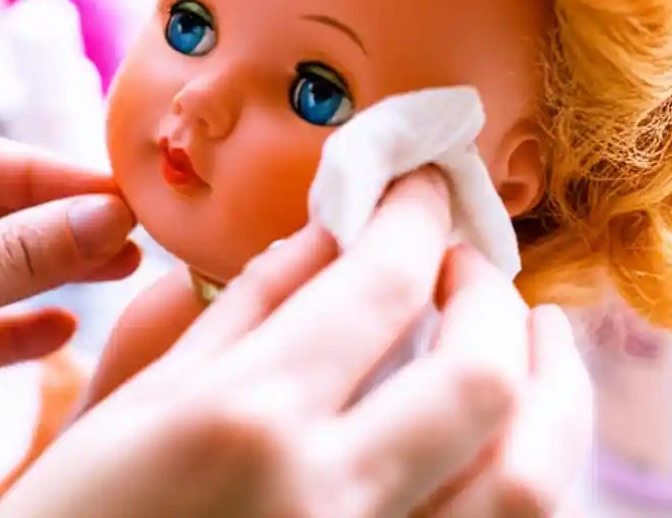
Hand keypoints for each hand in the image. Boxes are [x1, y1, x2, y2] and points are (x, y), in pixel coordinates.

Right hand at [0, 169, 590, 516]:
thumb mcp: (120, 412)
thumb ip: (229, 318)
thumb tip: (321, 238)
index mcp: (242, 421)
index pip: (380, 285)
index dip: (415, 216)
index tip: (421, 184)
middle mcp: (325, 495)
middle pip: (482, 374)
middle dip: (492, 292)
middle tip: (464, 257)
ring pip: (528, 476)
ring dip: (551, 388)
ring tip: (531, 336)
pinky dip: (525, 470)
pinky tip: (503, 435)